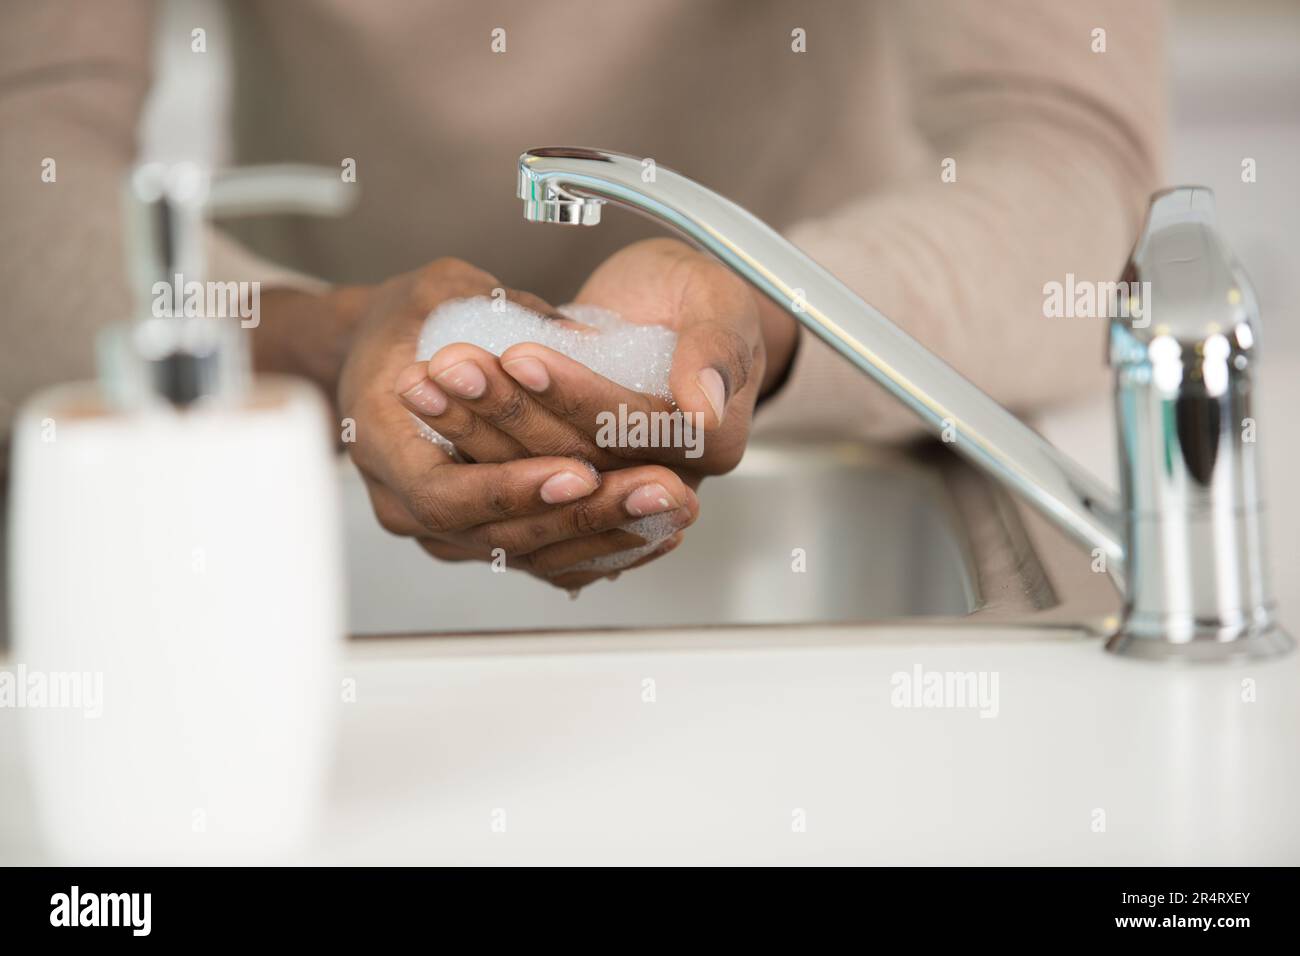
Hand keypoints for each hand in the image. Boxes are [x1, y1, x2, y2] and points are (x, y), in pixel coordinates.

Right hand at [334, 258, 698, 589]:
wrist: (380, 354)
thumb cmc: (407, 318)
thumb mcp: (445, 289)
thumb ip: (505, 313)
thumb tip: (578, 336)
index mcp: (380, 443)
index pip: (446, 495)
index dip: (516, 489)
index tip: (580, 473)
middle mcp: (402, 502)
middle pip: (498, 535)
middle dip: (583, 515)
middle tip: (656, 491)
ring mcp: (440, 530)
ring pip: (527, 553)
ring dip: (604, 534)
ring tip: (671, 506)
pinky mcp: (475, 537)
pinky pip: (538, 558)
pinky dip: (597, 548)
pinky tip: (654, 529)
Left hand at [394, 238, 798, 481]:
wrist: (663, 308)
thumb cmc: (693, 294)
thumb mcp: (717, 298)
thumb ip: (716, 348)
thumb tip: (706, 410)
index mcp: (712, 444)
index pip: (631, 428)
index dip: (575, 395)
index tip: (521, 355)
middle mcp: (667, 477)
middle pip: (578, 457)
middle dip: (508, 411)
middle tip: (452, 368)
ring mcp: (615, 484)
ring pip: (538, 470)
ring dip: (475, 427)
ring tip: (425, 382)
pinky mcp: (570, 479)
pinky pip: (516, 470)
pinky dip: (468, 436)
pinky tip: (426, 401)